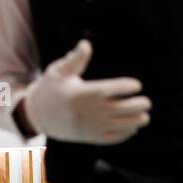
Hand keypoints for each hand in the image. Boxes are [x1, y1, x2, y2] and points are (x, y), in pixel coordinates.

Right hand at [21, 39, 151, 143]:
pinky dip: (124, 134)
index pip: (112, 90)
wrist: (36, 115)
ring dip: (135, 122)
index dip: (127, 87)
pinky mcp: (88, 137)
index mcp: (82, 93)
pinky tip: (132, 128)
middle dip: (138, 106)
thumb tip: (85, 44)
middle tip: (146, 102)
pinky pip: (111, 138)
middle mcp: (88, 111)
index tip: (137, 85)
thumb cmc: (50, 89)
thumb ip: (75, 59)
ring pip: (119, 125)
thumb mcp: (58, 71)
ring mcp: (89, 126)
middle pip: (121, 109)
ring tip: (145, 117)